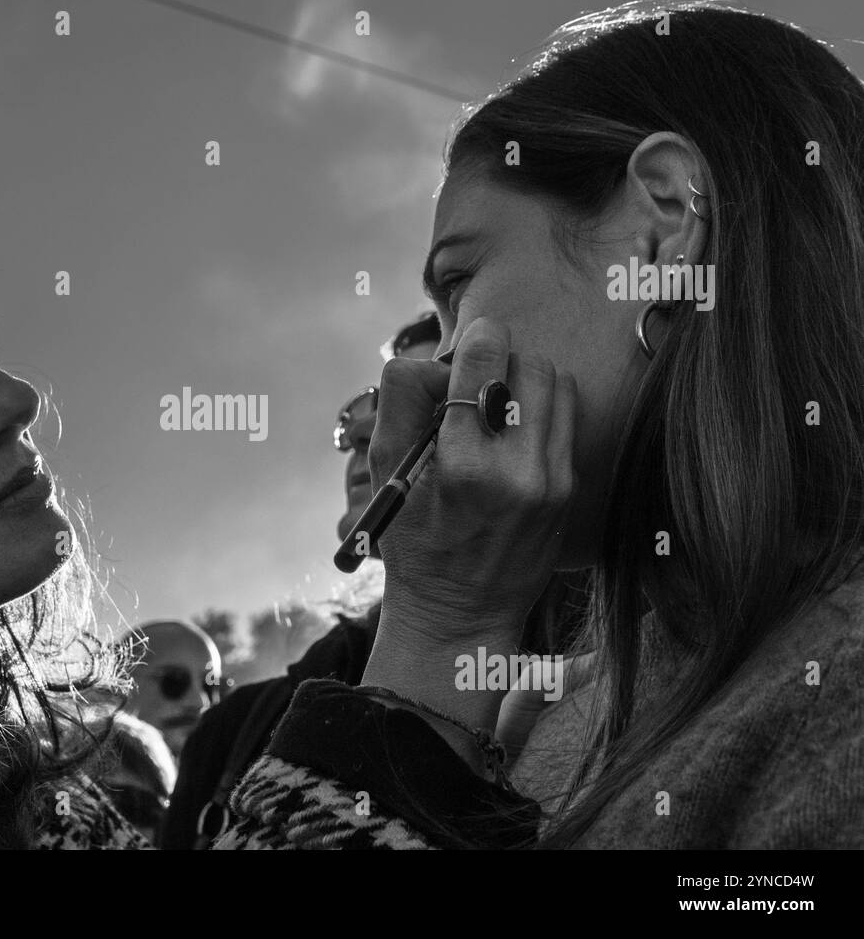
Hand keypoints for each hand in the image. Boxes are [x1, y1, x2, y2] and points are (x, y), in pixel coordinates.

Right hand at [369, 316, 577, 646]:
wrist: (459, 615)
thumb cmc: (413, 543)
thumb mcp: (387, 472)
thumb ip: (403, 401)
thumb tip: (438, 358)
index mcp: (463, 466)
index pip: (483, 364)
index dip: (476, 341)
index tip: (469, 342)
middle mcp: (517, 472)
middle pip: (528, 366)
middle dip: (500, 365)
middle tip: (473, 390)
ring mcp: (552, 483)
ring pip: (556, 385)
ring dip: (525, 384)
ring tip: (495, 411)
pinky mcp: (570, 491)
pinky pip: (567, 419)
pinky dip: (541, 412)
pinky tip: (512, 438)